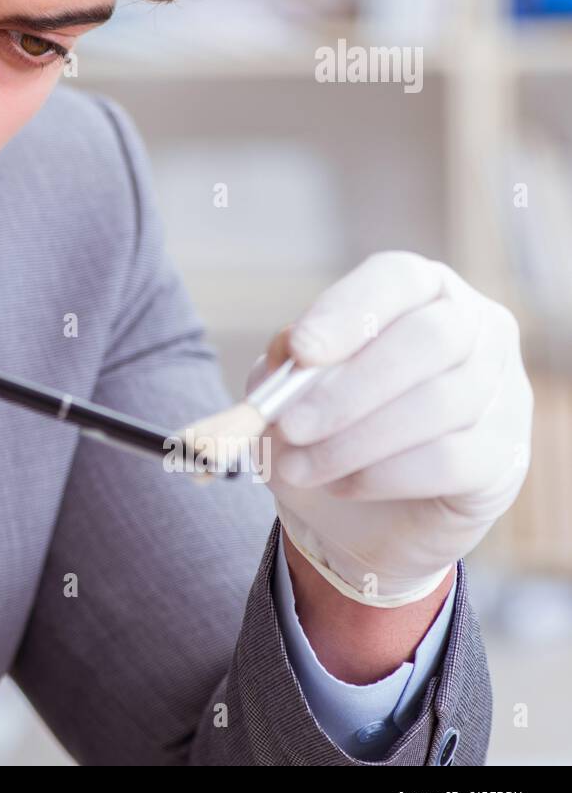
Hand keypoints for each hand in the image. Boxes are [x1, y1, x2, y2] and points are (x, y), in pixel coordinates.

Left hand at [247, 251, 531, 606]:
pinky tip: (341, 484)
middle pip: (429, 338)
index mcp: (421, 291)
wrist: (351, 514)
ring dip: (354, 441)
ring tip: (298, 467)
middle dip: (348, 387)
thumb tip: (290, 352)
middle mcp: (476, 328)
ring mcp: (502, 390)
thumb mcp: (287, 388)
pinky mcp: (506, 454)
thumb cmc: (321, 427)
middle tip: (289, 426)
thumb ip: (285, 363)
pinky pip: (451, 460)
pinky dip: (383, 475)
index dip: (348, 311)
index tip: (301, 351)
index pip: (398, 278)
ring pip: (439, 403)